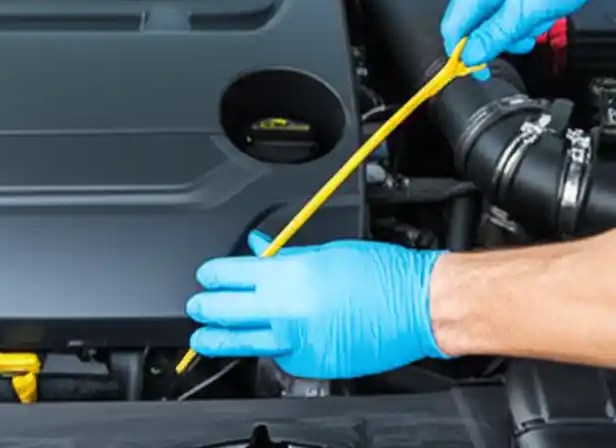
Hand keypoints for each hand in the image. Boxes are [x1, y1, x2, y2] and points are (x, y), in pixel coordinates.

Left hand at [186, 231, 447, 378]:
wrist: (417, 306)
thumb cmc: (381, 274)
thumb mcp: (326, 251)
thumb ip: (285, 256)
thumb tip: (258, 250)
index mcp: (288, 275)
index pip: (230, 275)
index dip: (212, 275)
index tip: (207, 276)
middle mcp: (287, 310)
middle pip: (226, 312)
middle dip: (205, 309)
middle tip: (198, 307)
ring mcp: (298, 342)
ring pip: (244, 342)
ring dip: (219, 340)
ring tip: (203, 340)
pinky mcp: (312, 364)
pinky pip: (280, 357)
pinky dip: (272, 349)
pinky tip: (269, 342)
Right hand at [441, 0, 615, 74]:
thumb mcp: (530, 10)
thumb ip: (496, 35)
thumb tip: (470, 56)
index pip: (454, 22)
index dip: (461, 50)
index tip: (476, 71)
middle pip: (471, 22)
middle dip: (496, 38)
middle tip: (520, 42)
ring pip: (489, 18)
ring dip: (511, 30)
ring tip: (536, 24)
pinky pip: (503, 8)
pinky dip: (519, 18)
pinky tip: (536, 15)